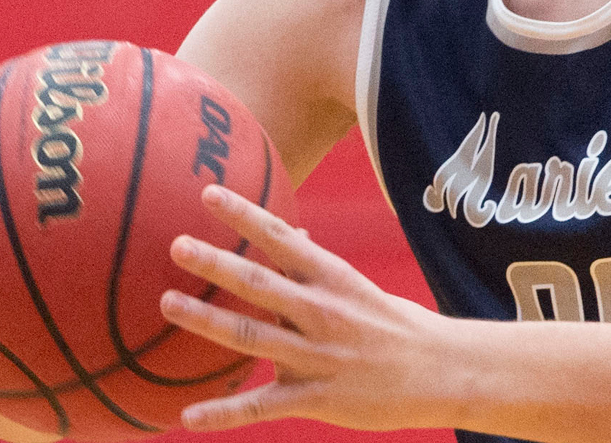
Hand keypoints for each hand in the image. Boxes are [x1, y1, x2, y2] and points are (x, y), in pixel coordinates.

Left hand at [160, 184, 462, 431]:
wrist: (443, 372)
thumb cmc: (396, 326)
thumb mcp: (360, 287)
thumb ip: (320, 267)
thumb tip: (296, 235)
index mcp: (332, 279)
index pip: (282, 239)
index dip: (245, 215)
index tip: (208, 192)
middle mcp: (321, 312)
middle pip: (260, 283)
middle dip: (217, 263)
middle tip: (177, 245)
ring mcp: (317, 356)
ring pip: (252, 336)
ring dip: (207, 321)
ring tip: (167, 304)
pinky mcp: (317, 398)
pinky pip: (262, 406)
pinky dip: (224, 413)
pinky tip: (186, 418)